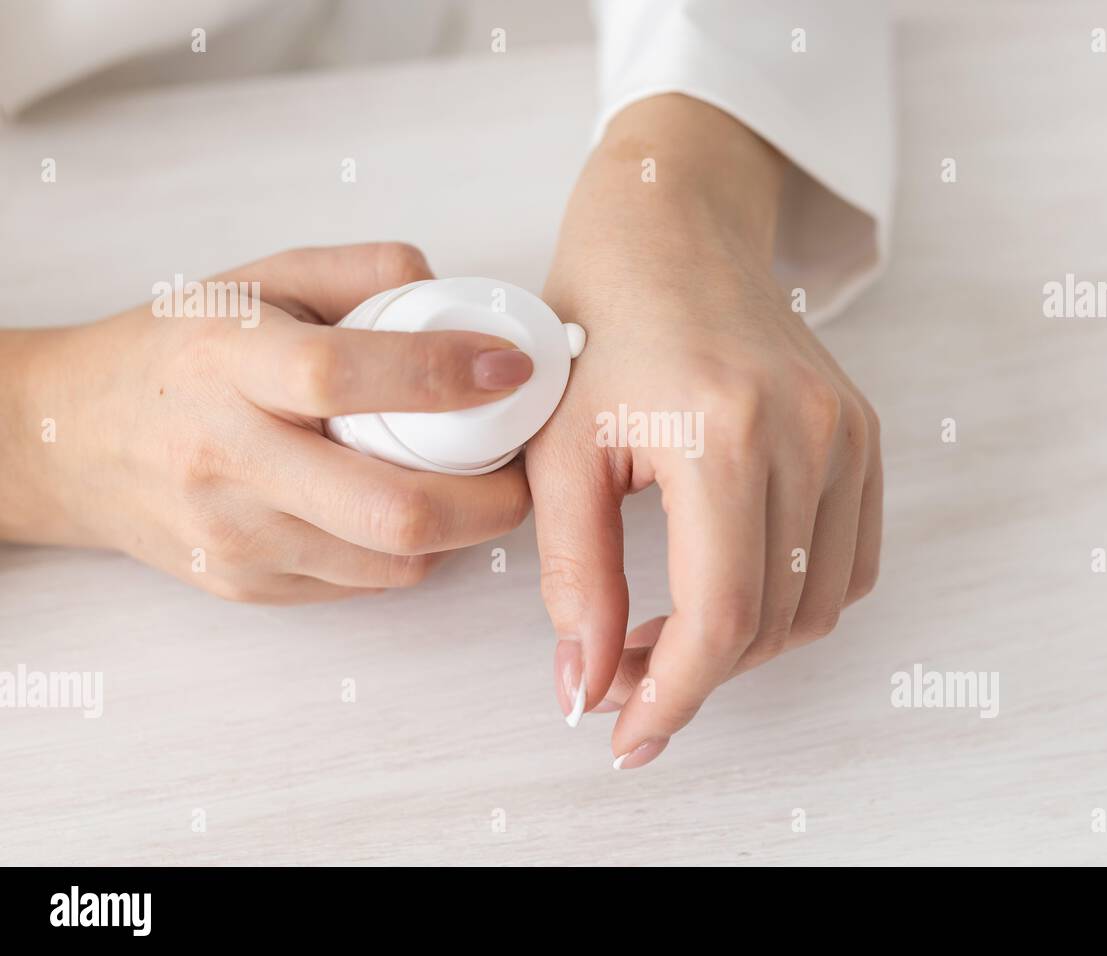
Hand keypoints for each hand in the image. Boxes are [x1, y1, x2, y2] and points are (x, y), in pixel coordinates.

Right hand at [0, 243, 533, 602]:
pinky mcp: (247, 587)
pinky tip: (407, 510)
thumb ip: (365, 272)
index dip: (445, 375)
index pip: (344, 376)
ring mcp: (235, 538)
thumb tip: (463, 300)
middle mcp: (226, 460)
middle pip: (390, 510)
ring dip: (460, 531)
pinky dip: (408, 551)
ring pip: (391, 562)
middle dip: (490, 500)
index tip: (511, 369)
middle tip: (520, 468)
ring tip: (471, 486)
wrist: (69, 440)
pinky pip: (363, 584)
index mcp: (227, 363)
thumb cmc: (176, 351)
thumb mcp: (259, 278)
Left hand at [528, 96, 881, 766]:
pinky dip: (792, 601)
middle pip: (772, 622)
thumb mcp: (559, 449)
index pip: (721, 616)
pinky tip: (727, 585)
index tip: (628, 736)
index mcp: (725, 431)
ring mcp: (849, 435)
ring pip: (818, 605)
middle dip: (692, 673)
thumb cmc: (599, 322)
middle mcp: (809, 434)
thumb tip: (585, 685)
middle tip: (616, 671)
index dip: (673, 695)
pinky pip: (850, 563)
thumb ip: (573, 576)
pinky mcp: (864, 436)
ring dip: (742, 644)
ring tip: (663, 630)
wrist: (671, 229)